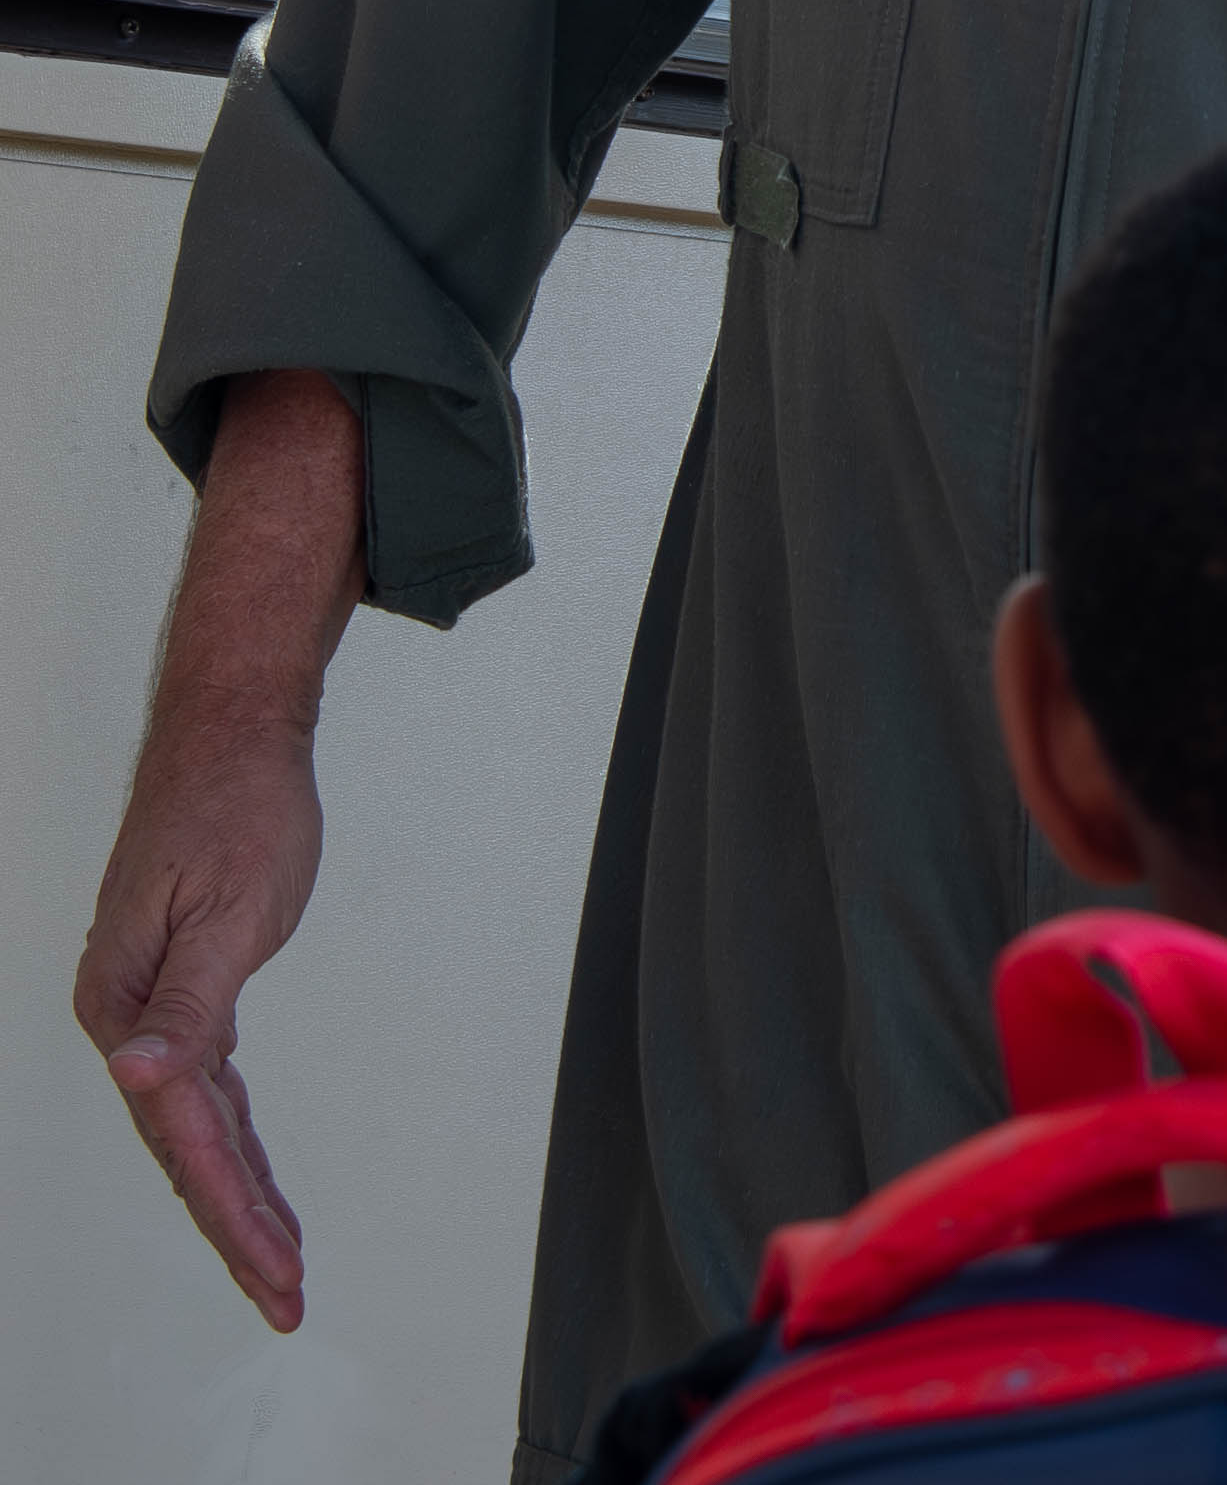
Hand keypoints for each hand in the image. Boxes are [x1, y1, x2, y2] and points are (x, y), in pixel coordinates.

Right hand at [74, 366, 359, 1335]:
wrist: (229, 732)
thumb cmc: (237, 805)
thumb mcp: (232, 901)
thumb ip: (187, 1001)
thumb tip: (138, 1074)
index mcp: (129, 1003)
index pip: (185, 1132)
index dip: (233, 1208)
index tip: (279, 1266)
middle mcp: (128, 1017)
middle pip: (186, 1148)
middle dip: (239, 1229)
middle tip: (289, 1301)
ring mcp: (151, 1010)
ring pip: (196, 1130)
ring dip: (238, 1201)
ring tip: (282, 1269)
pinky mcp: (184, 994)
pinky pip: (207, 1094)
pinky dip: (234, 1148)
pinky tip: (257, 1191)